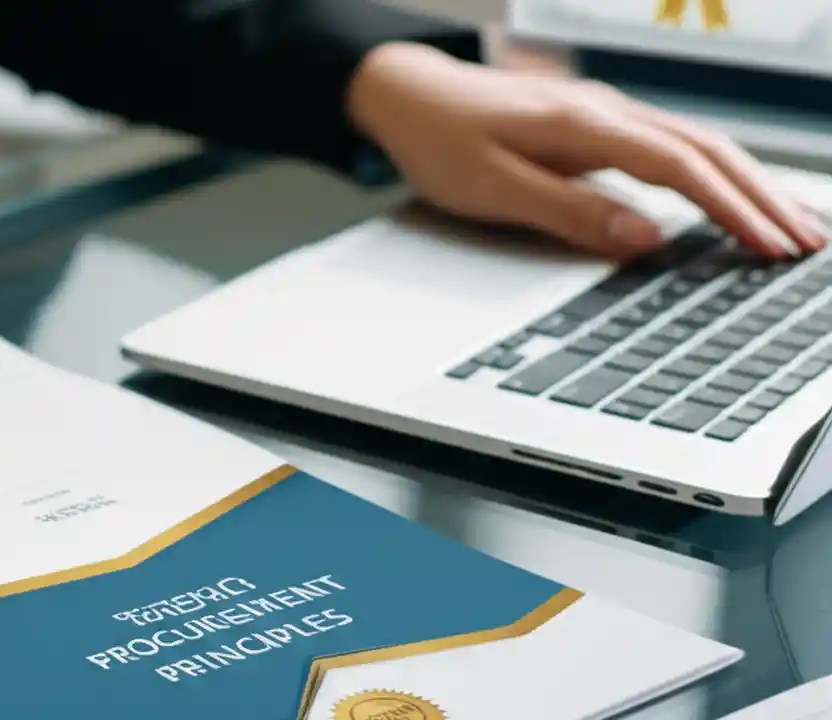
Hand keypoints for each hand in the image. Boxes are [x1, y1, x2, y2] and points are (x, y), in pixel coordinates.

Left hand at [347, 43, 825, 259]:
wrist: (406, 94)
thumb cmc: (441, 140)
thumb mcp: (494, 188)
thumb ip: (569, 212)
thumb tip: (646, 237)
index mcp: (585, 125)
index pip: (681, 169)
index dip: (732, 211)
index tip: (771, 248)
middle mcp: (606, 111)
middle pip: (707, 150)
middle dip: (763, 196)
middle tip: (810, 243)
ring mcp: (605, 114)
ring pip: (697, 143)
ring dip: (748, 182)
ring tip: (792, 223)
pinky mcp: (596, 124)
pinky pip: (672, 145)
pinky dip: (713, 171)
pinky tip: (729, 194)